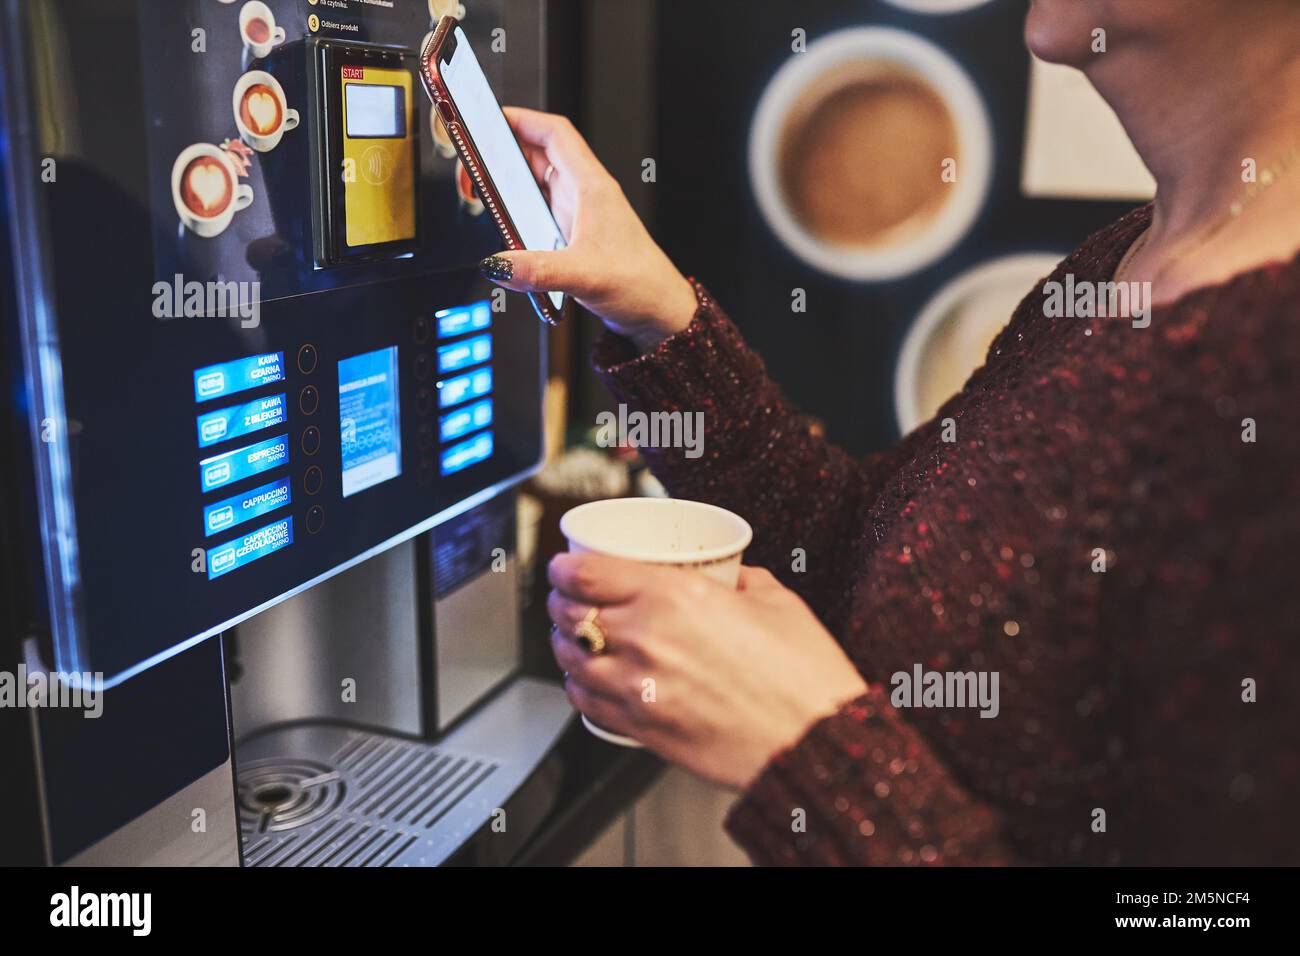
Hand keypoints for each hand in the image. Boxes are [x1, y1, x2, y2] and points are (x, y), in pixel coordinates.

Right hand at [480, 107, 697, 353]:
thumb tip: (497, 265)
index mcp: (592, 188)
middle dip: (503, 150)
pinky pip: (542, 207)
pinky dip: (519, 205)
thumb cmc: (639, 285)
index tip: (488, 117)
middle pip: (540, 153)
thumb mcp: (583, 275)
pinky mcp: (575, 234)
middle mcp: (586, 195)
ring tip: (480, 187)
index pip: (555, 134)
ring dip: (509, 178)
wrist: (659, 311)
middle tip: (472, 163)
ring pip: (539, 180)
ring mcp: (580, 213)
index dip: (521, 119)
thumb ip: (537, 270)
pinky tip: (504, 220)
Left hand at [547, 553, 868, 789]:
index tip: (563, 565)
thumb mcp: (775, 601)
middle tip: (566, 598)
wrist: (813, 743)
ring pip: (570, 658)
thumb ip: (740, 579)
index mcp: (673, 597)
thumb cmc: (804, 676)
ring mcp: (638, 687)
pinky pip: (587, 703)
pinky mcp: (641, 728)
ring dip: (563, 643)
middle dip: (560, 602)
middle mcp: (645, 638)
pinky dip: (577, 687)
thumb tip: (726, 573)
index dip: (563, 567)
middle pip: (570, 613)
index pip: (587, 574)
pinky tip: (586, 679)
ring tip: (571, 637)